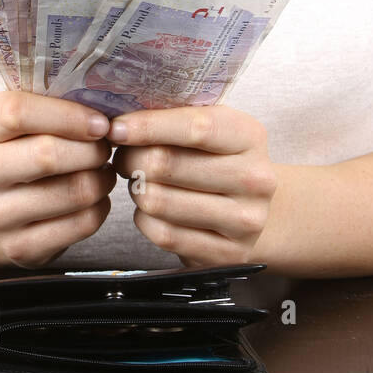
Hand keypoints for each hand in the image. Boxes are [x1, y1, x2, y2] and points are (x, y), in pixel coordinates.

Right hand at [0, 91, 117, 267]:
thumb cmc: (22, 151)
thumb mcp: (25, 121)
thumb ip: (54, 106)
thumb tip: (108, 105)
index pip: (16, 112)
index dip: (67, 115)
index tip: (99, 122)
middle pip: (47, 155)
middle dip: (92, 150)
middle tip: (105, 147)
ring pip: (73, 191)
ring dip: (101, 178)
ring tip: (101, 171)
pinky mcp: (19, 247)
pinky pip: (82, 223)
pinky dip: (100, 208)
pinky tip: (93, 198)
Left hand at [107, 105, 276, 266]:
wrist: (252, 210)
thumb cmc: (220, 160)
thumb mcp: (212, 128)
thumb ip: (175, 119)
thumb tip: (121, 122)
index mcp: (250, 137)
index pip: (195, 128)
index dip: (149, 126)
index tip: (117, 128)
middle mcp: (255, 179)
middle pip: (166, 164)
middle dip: (132, 159)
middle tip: (125, 158)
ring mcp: (245, 220)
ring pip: (159, 201)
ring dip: (138, 191)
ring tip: (142, 183)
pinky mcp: (228, 254)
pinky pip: (164, 234)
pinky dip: (146, 220)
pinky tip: (153, 211)